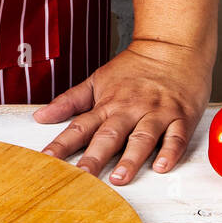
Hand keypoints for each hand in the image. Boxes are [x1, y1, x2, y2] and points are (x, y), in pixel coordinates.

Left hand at [34, 39, 212, 183]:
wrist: (172, 44)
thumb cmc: (135, 67)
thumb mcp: (96, 80)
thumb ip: (69, 101)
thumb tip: (40, 116)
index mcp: (107, 104)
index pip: (79, 127)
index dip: (62, 144)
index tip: (47, 160)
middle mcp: (130, 110)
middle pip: (109, 136)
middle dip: (94, 157)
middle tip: (82, 177)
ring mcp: (156, 113)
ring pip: (142, 138)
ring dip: (130, 159)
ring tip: (119, 178)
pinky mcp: (181, 116)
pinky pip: (176, 136)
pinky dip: (170, 151)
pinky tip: (162, 166)